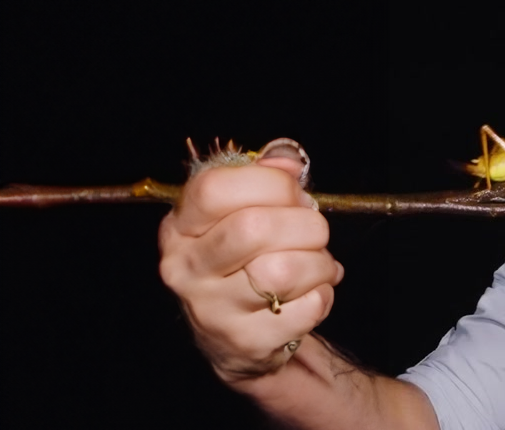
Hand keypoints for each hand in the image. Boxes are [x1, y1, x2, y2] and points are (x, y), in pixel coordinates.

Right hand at [158, 147, 343, 382]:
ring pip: (283, 271)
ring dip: (319, 263)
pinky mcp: (246, 341)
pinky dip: (323, 294)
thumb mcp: (241, 213)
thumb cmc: (244, 261)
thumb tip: (288, 162)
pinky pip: (307, 306)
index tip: (291, 194)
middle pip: (253, 228)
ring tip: (318, 264)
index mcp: (181, 227)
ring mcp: (212, 310)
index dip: (270, 184)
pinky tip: (311, 293)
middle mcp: (187, 268)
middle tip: (314, 231)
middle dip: (304, 223)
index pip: (214, 188)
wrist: (234, 338)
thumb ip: (264, 179)